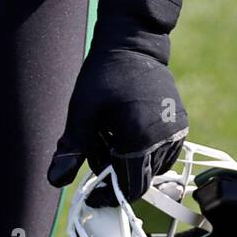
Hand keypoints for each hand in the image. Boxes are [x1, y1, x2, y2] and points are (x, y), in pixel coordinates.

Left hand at [47, 42, 187, 204]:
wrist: (133, 43)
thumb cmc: (104, 73)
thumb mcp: (82, 110)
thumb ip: (72, 148)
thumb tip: (55, 180)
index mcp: (140, 138)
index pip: (129, 187)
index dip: (109, 194)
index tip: (93, 191)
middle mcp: (165, 139)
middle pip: (139, 178)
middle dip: (115, 172)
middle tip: (97, 144)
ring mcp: (177, 131)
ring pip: (152, 168)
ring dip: (130, 161)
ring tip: (111, 132)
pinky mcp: (181, 124)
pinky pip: (163, 153)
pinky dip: (143, 150)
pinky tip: (127, 127)